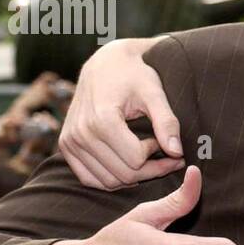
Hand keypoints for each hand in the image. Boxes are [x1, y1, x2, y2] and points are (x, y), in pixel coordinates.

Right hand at [59, 36, 181, 189]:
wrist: (105, 63)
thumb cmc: (134, 74)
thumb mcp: (154, 93)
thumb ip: (167, 122)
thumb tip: (177, 152)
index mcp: (101, 120)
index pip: (136, 160)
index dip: (156, 154)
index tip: (161, 139)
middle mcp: (80, 133)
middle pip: (123, 174)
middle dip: (150, 170)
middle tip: (166, 156)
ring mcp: (69, 141)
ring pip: (108, 181)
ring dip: (133, 176)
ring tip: (146, 156)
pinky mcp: (66, 146)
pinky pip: (89, 179)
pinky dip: (111, 178)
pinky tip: (127, 162)